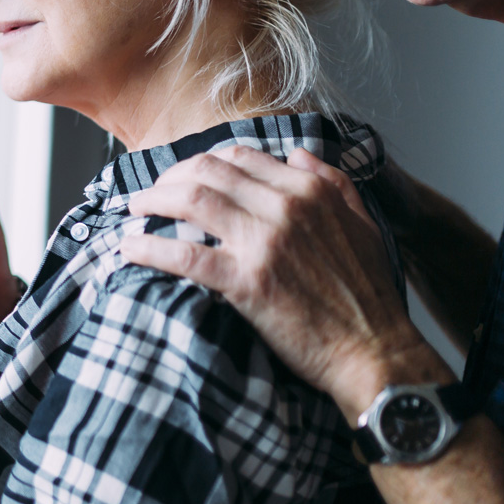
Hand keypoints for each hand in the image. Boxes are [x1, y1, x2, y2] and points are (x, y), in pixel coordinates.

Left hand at [119, 146, 447, 415]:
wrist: (374, 350)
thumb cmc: (368, 293)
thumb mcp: (362, 223)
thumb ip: (331, 182)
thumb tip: (297, 153)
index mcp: (309, 191)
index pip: (240, 157)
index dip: (202, 162)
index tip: (184, 175)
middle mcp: (283, 208)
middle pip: (207, 172)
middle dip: (170, 176)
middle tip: (151, 192)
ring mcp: (263, 243)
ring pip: (191, 202)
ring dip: (152, 201)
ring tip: (134, 210)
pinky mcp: (246, 282)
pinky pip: (184, 256)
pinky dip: (150, 248)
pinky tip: (130, 249)